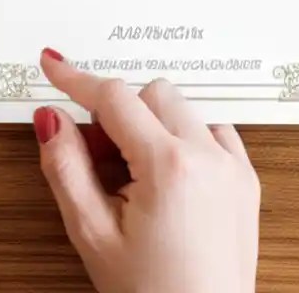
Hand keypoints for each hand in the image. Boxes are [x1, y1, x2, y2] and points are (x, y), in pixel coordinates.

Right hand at [34, 50, 260, 292]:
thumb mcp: (92, 234)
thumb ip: (66, 168)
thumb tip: (51, 120)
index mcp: (170, 166)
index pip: (114, 98)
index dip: (76, 79)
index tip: (54, 64)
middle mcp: (210, 157)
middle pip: (153, 94)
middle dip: (119, 113)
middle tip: (98, 157)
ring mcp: (234, 167)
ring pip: (185, 109)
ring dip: (154, 126)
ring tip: (134, 179)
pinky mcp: (246, 181)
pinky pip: (214, 133)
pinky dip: (186, 141)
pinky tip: (167, 180)